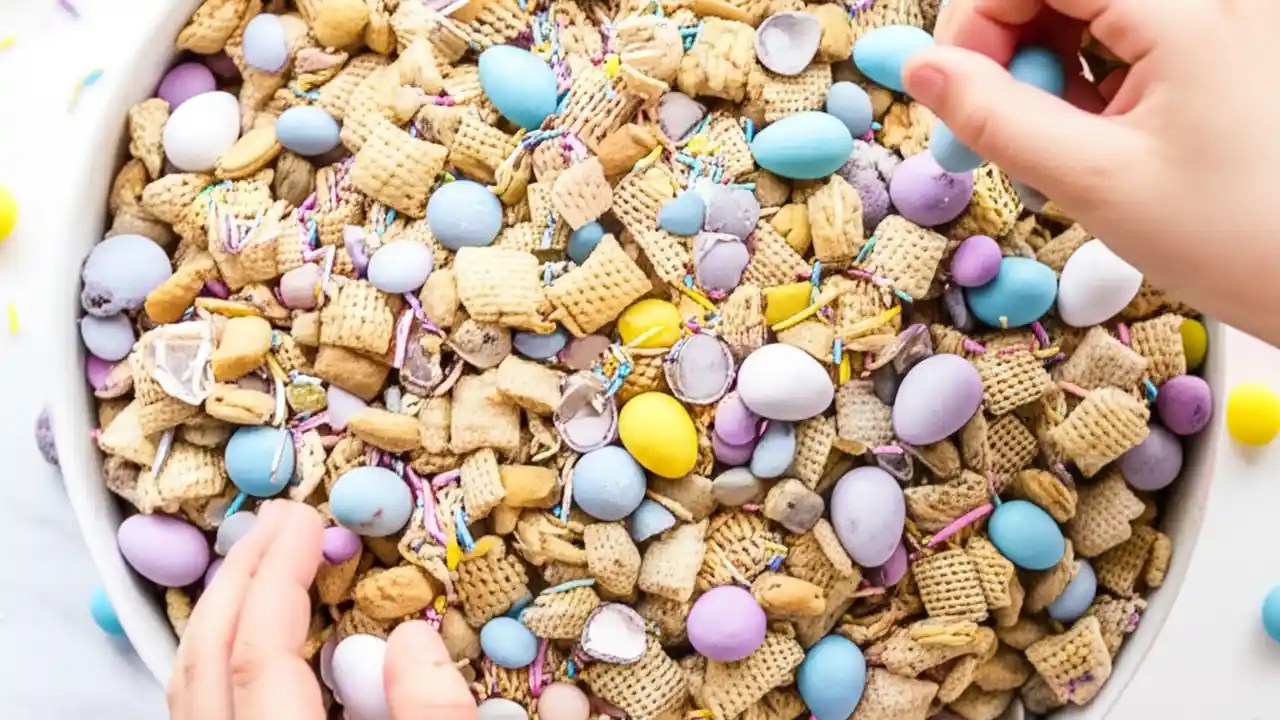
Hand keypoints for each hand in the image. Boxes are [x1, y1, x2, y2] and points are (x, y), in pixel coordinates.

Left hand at [167, 500, 477, 719]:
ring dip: (224, 609)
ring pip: (192, 683)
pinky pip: (205, 703)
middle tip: (279, 519)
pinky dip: (223, 651)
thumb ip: (430, 714)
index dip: (279, 576)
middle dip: (241, 575)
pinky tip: (260, 629)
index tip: (306, 520)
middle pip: (206, 658)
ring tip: (263, 557)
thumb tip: (411, 637)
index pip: (260, 654)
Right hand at [904, 0, 1279, 343]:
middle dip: (1006, 37)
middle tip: (987, 116)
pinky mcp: (1228, 37)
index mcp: (1189, 7)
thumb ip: (996, 117)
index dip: (975, 16)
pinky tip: (1090, 127)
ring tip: (1049, 135)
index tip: (952, 87)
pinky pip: (1130, 27)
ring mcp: (1224, 14)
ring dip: (1044, 56)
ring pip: (1090, 6)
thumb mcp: (1096, 182)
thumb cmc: (1237, 239)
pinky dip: (1088, 70)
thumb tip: (920, 71)